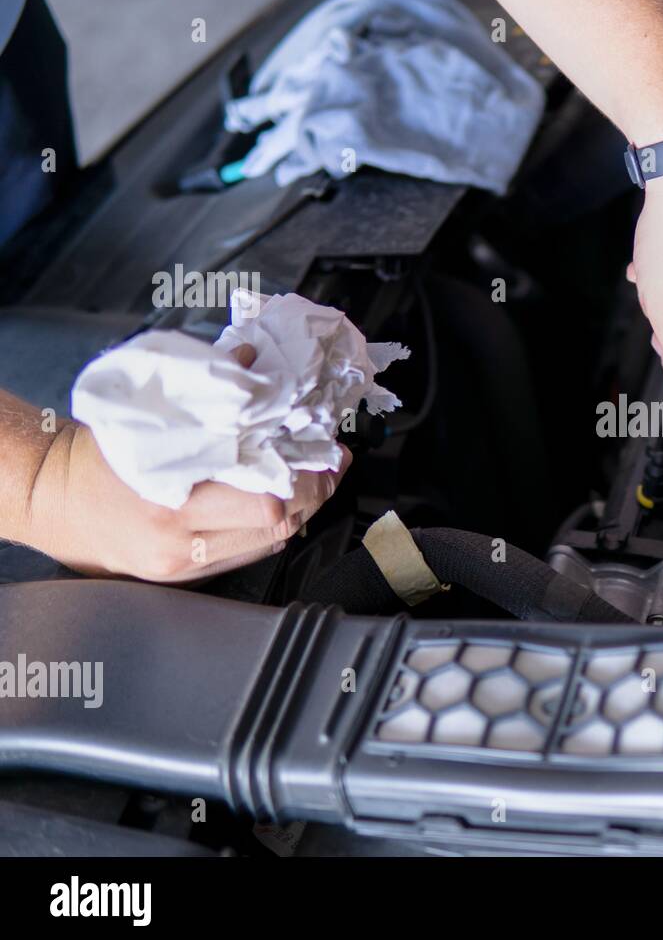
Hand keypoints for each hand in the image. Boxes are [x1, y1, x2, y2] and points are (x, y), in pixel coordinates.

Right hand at [22, 345, 349, 581]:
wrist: (52, 498)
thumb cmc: (98, 453)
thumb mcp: (149, 416)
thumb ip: (206, 395)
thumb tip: (253, 365)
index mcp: (172, 499)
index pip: (265, 500)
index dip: (307, 476)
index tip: (329, 451)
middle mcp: (181, 538)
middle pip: (277, 524)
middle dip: (314, 493)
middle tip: (333, 465)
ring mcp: (184, 562)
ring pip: (269, 544)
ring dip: (300, 512)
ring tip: (317, 482)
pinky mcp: (185, 575)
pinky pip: (247, 555)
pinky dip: (270, 531)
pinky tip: (282, 506)